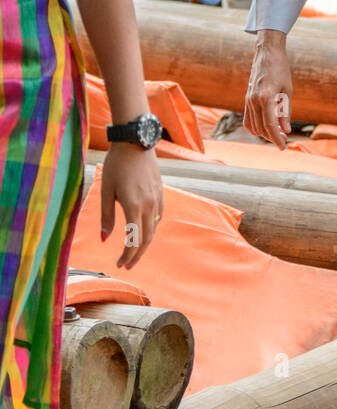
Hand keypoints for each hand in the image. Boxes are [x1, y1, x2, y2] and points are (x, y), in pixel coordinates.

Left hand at [101, 145, 162, 268]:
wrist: (136, 143)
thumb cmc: (117, 165)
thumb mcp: (105, 190)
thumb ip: (105, 216)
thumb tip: (104, 238)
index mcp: (133, 207)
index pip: (133, 240)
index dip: (127, 256)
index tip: (119, 264)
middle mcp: (149, 206)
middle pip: (146, 239)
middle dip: (136, 255)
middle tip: (127, 265)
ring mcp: (157, 200)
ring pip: (153, 229)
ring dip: (144, 243)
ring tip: (133, 251)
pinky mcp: (160, 193)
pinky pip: (158, 217)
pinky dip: (150, 228)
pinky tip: (143, 231)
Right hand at [244, 33, 292, 148]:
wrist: (266, 54)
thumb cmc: (280, 70)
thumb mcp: (287, 91)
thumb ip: (285, 112)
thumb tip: (286, 130)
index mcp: (266, 97)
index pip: (270, 125)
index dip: (277, 138)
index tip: (284, 147)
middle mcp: (254, 100)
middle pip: (261, 128)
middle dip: (273, 137)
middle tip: (284, 140)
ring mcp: (248, 100)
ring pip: (253, 126)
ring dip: (265, 134)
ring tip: (277, 135)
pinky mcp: (246, 99)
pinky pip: (248, 119)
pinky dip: (256, 127)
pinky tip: (266, 128)